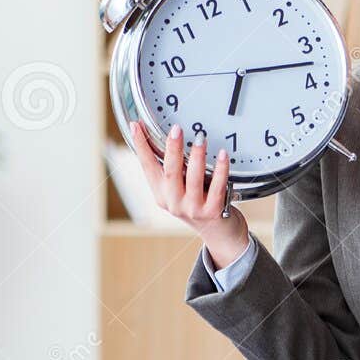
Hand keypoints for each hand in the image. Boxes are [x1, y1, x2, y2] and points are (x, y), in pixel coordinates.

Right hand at [131, 121, 250, 266]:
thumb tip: (169, 137)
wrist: (219, 233)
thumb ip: (173, 169)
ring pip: (193, 180)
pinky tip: (223, 155)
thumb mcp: (179, 188)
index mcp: (161, 194)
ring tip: (200, 138)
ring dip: (197, 157)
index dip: (140, 146)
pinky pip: (216, 188)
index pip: (147, 166)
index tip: (136, 126)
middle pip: (170, 172)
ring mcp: (193, 209)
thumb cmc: (199, 204)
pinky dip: (221, 170)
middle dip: (172, 149)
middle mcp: (173, 202)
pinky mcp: (212, 212)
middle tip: (176, 129)